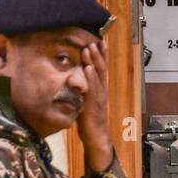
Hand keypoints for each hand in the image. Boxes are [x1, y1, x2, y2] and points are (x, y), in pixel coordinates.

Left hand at [78, 40, 113, 173]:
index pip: (102, 69)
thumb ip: (83, 90)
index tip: (101, 41)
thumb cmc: (90, 121)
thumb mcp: (85, 101)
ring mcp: (99, 97)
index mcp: (100, 90)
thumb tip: (75, 79)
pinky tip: (88, 69)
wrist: (97, 137)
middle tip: (95, 40)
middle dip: (99, 54)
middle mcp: (102, 91)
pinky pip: (92, 89)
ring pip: (97, 76)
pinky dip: (90, 78)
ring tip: (89, 49)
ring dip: (93, 62)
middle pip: (102, 69)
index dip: (102, 55)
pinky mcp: (93, 105)